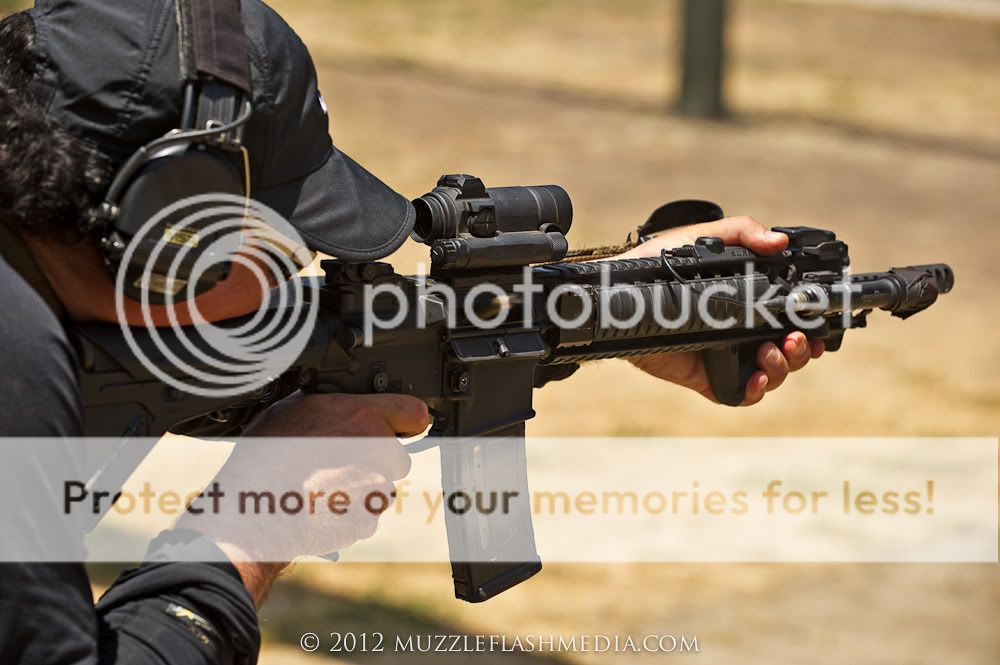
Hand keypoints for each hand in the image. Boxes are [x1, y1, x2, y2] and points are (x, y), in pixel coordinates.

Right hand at [180, 391, 429, 605]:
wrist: (255, 512)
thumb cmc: (266, 458)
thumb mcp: (289, 409)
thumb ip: (325, 406)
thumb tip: (327, 403)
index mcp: (363, 417)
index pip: (413, 412)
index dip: (408, 419)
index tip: (406, 424)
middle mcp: (377, 452)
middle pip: (394, 456)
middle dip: (374, 460)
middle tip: (338, 462)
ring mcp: (374, 489)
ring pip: (378, 487)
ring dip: (359, 488)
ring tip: (321, 487)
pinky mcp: (366, 520)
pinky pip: (365, 515)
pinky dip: (349, 513)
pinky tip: (320, 506)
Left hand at [615, 216, 824, 405]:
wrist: (623, 294)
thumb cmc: (661, 264)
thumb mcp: (705, 240)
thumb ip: (742, 233)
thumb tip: (777, 240)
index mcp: (749, 303)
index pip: (791, 320)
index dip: (811, 326)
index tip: (819, 327)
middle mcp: (743, 332)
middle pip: (792, 352)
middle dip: (803, 350)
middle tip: (795, 340)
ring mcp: (728, 356)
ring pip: (773, 374)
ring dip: (783, 367)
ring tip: (770, 352)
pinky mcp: (709, 377)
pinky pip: (739, 394)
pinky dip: (754, 391)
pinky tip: (755, 378)